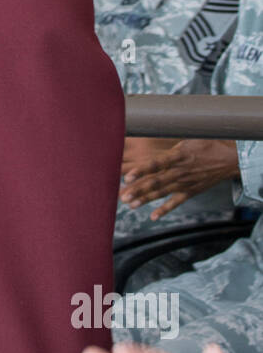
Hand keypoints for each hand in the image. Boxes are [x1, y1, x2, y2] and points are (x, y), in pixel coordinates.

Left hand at [119, 138, 238, 218]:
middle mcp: (180, 171)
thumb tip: (150, 135)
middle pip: (156, 182)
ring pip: (162, 193)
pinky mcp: (190, 192)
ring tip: (130, 205)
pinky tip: (153, 217)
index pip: (156, 164)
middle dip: (138, 190)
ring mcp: (185, 183)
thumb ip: (169, 145)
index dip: (142, 170)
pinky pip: (176, 203)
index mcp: (179, 156)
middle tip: (122, 196)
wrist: (230, 159)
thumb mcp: (188, 139)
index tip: (127, 176)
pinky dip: (165, 210)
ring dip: (146, 199)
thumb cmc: (206, 144)